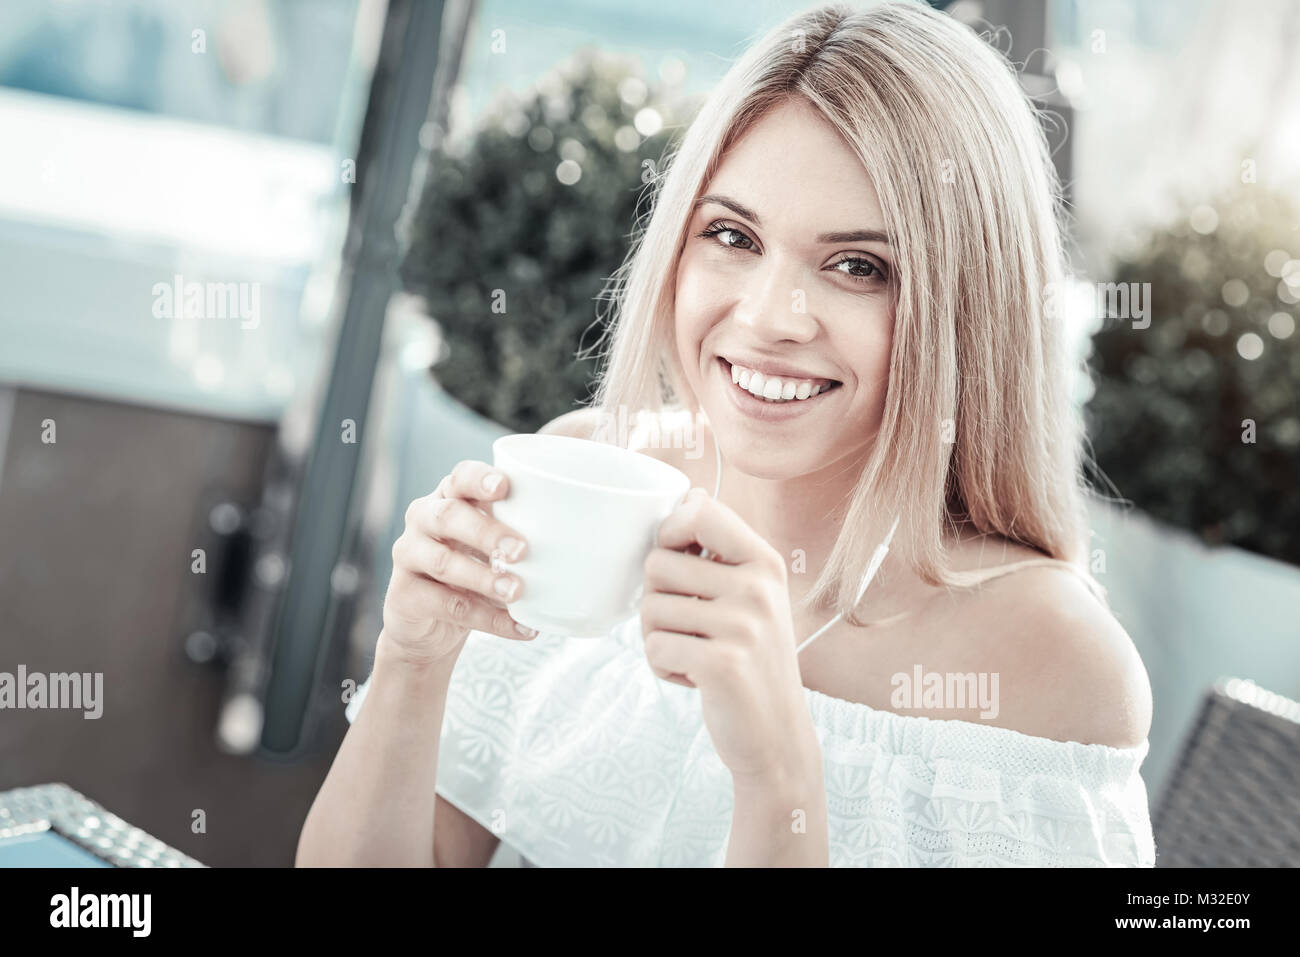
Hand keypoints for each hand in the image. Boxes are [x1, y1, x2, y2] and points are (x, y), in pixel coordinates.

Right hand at [380, 460, 536, 667]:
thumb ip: (521, 535)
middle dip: (486, 531)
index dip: (480, 478)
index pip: (460, 477)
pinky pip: (447, 605)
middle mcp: (423, 519)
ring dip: (485, 578)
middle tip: (522, 550)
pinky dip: (488, 619)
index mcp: (448, 498)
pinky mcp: (404, 595)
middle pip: (449, 515)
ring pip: (444, 562)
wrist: (429, 628)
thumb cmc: (473, 573)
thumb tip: (590, 537)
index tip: (506, 487)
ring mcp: (408, 556)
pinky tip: (520, 626)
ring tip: (518, 592)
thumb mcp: (492, 549)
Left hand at [639, 488, 820, 785]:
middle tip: (688, 628)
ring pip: (649, 609)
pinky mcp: (722, 664)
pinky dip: (663, 668)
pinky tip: (694, 678)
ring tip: (694, 654)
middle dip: (656, 600)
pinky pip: (655, 648)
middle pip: (657, 564)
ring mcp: (742, 625)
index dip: (669, 532)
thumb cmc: (751, 659)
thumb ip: (721, 549)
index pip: (699, 511)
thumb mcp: (751, 596)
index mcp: (763, 561)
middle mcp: (757, 587)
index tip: (678, 562)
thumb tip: (691, 493)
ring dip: (658, 637)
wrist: (778, 736)